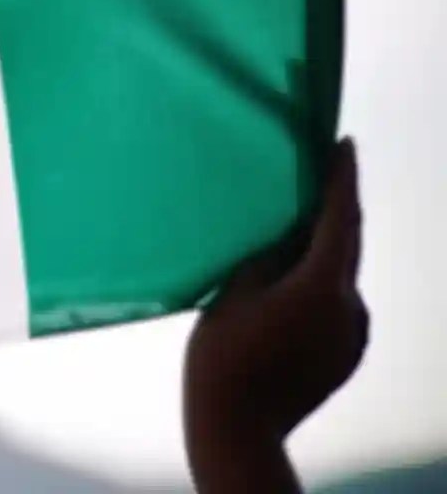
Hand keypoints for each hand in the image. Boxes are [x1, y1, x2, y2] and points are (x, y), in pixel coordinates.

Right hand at [184, 138, 367, 491]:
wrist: (236, 430)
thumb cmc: (222, 359)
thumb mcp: (233, 293)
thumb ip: (265, 256)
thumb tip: (285, 234)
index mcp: (322, 286)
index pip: (340, 218)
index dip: (341, 178)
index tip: (343, 143)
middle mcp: (350, 308)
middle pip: (346, 246)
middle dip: (333, 212)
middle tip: (315, 179)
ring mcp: (352, 336)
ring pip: (338, 279)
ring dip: (320, 255)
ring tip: (287, 240)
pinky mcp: (345, 357)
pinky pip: (336, 308)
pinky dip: (318, 289)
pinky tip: (286, 292)